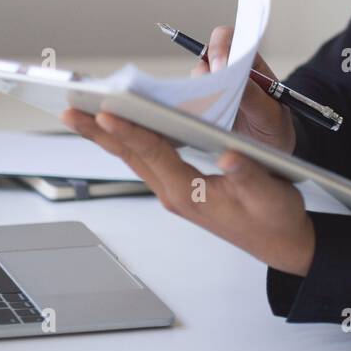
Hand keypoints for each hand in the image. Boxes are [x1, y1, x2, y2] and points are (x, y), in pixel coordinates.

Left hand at [59, 108, 315, 274]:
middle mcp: (174, 192)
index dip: (130, 130)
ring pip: (132, 157)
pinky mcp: (179, 187)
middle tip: (70, 109)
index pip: (152, 154)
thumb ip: (247, 174)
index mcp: (190, 192)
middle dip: (98, 131)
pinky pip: (144, 159)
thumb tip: (228, 156)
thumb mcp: (268, 194)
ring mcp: (174, 191)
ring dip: (107, 135)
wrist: (279, 242)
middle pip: (129, 155)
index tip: (106, 112)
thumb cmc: (274, 219)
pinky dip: (128, 140)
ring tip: (82, 113)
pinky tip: (120, 127)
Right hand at [196, 25, 296, 153]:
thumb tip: (234, 79)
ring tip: (212, 105)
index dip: (221, 46)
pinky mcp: (205, 103)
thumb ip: (254, 96)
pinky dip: (193, 103)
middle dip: (206, 67)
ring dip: (200, 87)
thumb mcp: (270, 113)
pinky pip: (191, 97)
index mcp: (252, 63)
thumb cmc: (275, 125)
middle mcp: (231, 70)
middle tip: (211, 85)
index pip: (232, 38)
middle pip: (207, 53)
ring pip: (197, 75)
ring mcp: (216, 86)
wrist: (269, 148)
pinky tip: (203, 114)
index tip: (220, 65)